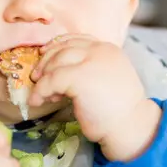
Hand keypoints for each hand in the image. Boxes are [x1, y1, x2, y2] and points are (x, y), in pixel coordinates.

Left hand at [28, 34, 161, 161]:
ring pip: (55, 63)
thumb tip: (57, 71)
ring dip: (43, 79)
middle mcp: (100, 50)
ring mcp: (90, 62)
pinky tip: (37, 101)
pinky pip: (51, 80)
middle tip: (37, 77)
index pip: (77, 39)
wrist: (130, 126)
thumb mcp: (106, 79)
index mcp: (108, 49)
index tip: (45, 56)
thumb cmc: (118, 109)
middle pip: (63, 48)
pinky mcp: (79, 77)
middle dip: (46, 62)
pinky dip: (40, 91)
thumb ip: (89, 68)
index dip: (57, 47)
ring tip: (42, 94)